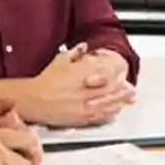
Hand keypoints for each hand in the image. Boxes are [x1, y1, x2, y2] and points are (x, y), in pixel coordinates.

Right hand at [18, 44, 132, 126]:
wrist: (32, 99)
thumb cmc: (44, 81)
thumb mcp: (60, 61)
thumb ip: (74, 53)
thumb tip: (84, 46)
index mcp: (79, 77)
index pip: (103, 77)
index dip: (115, 77)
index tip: (122, 76)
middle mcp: (82, 91)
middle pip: (108, 91)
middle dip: (121, 91)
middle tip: (131, 90)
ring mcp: (81, 106)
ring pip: (105, 105)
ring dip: (118, 103)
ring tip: (128, 101)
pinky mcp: (78, 118)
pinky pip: (97, 117)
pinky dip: (107, 114)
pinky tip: (114, 112)